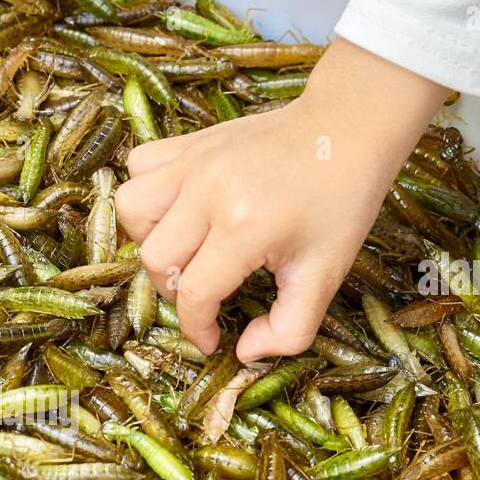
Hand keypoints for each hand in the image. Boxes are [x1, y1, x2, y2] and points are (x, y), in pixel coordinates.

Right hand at [114, 39, 449, 361]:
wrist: (347, 128)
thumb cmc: (340, 204)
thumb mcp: (326, 276)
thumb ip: (289, 330)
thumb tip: (245, 351)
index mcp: (245, 227)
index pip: (193, 294)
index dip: (196, 329)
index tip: (212, 338)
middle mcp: (209, 191)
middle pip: (154, 258)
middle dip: (173, 289)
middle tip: (206, 292)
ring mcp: (195, 161)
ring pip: (132, 209)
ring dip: (149, 239)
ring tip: (183, 248)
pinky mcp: (190, 143)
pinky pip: (139, 168)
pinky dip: (148, 195)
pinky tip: (178, 209)